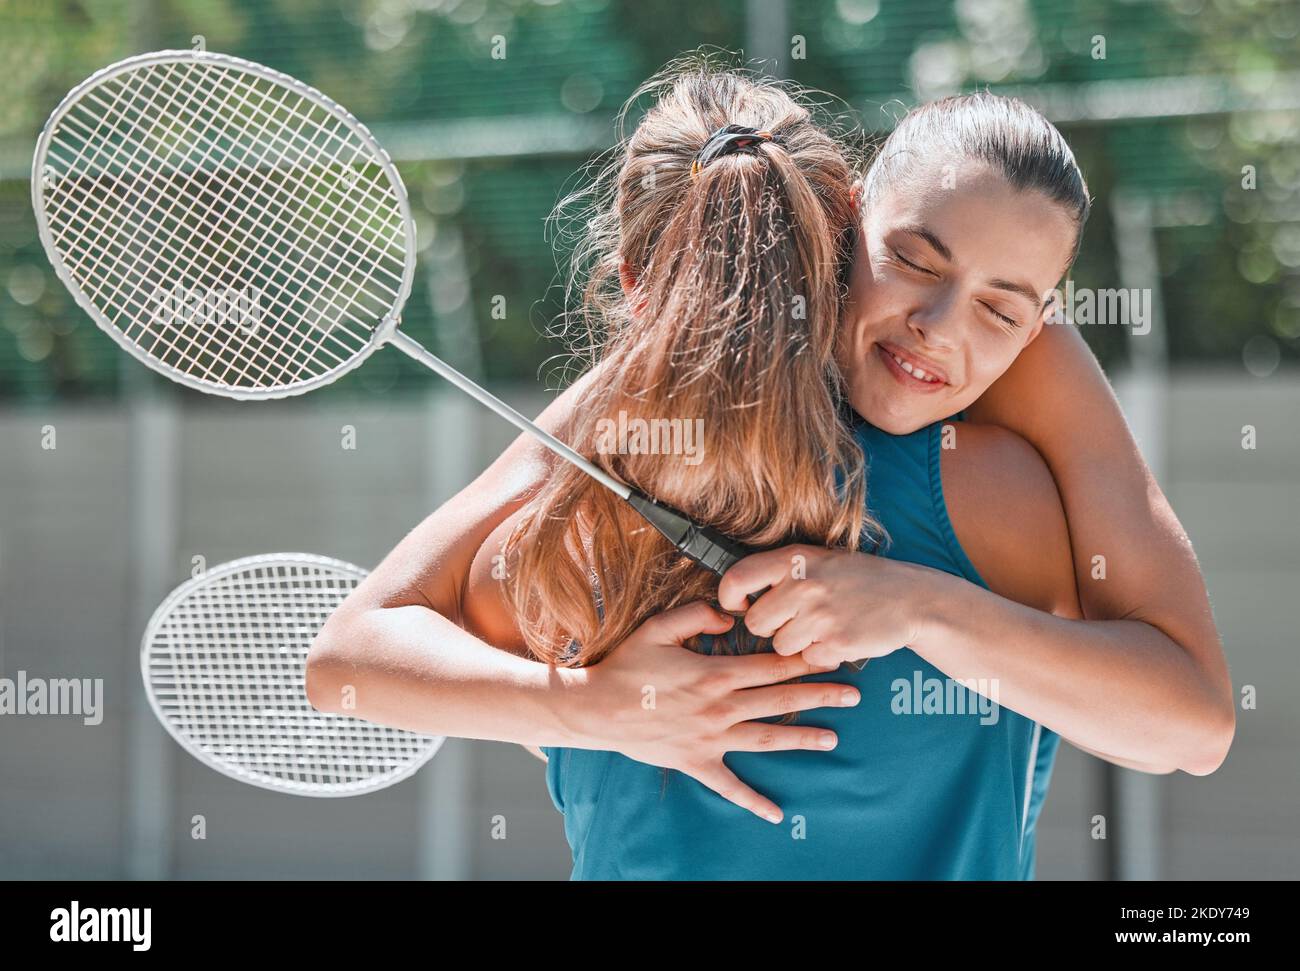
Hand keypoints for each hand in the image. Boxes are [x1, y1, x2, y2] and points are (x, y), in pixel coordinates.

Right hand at [571, 600, 861, 823]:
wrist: (596, 709)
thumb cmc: (627, 667)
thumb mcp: (659, 628)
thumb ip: (697, 617)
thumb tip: (729, 617)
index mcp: (716, 673)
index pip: (772, 666)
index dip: (805, 660)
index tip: (833, 656)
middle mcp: (721, 707)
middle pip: (781, 701)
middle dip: (820, 696)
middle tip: (854, 696)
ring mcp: (711, 738)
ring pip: (767, 738)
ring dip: (802, 739)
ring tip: (833, 739)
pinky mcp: (696, 762)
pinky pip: (729, 786)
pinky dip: (752, 801)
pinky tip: (776, 813)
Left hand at [717, 544, 943, 668]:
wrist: (911, 598)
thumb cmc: (858, 580)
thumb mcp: (818, 560)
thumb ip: (780, 571)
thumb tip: (734, 592)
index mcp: (794, 558)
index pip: (737, 578)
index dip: (730, 597)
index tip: (740, 605)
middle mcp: (804, 584)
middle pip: (757, 623)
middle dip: (773, 627)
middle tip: (798, 618)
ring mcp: (821, 615)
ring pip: (781, 646)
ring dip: (799, 643)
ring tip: (825, 625)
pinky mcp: (837, 642)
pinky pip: (809, 660)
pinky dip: (822, 655)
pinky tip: (841, 637)